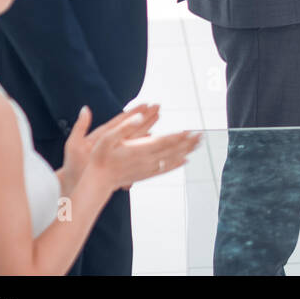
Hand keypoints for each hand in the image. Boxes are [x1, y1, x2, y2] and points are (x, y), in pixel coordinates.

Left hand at [60, 103, 156, 194]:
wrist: (73, 183)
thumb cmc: (72, 165)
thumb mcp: (74, 144)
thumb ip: (80, 127)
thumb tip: (85, 108)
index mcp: (102, 135)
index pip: (121, 121)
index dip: (134, 112)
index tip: (146, 103)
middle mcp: (111, 141)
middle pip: (132, 126)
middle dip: (145, 116)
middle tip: (158, 106)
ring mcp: (116, 150)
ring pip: (135, 137)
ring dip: (147, 126)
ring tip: (158, 117)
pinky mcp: (118, 161)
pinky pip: (133, 151)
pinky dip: (143, 145)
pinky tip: (152, 140)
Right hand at [86, 108, 200, 190]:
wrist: (97, 182)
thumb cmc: (99, 158)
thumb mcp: (105, 138)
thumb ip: (123, 127)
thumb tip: (138, 116)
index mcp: (139, 149)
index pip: (163, 141)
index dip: (178, 136)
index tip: (191, 130)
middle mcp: (146, 160)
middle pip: (172, 150)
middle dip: (188, 142)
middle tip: (202, 135)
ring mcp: (147, 168)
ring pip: (171, 159)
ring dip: (186, 151)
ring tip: (199, 145)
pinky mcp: (145, 174)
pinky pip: (165, 169)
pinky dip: (176, 164)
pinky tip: (185, 161)